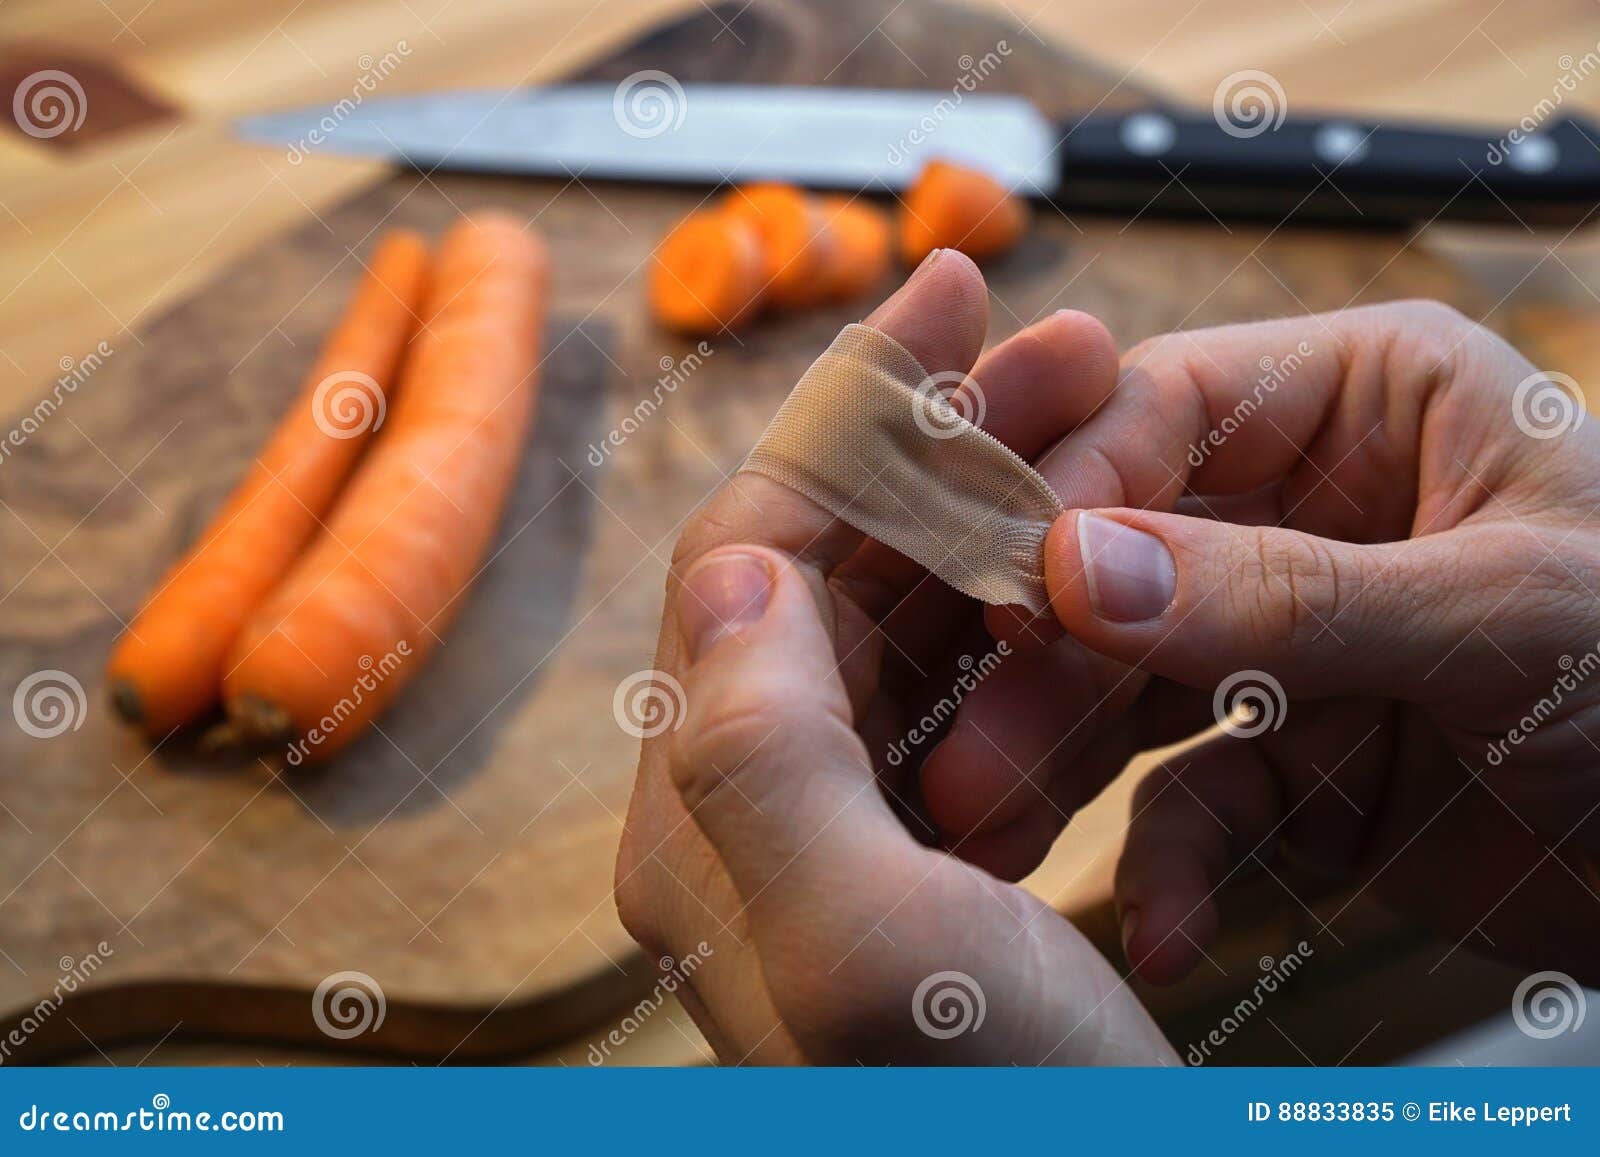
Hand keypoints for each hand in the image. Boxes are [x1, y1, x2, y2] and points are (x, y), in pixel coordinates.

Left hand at [614, 252, 1174, 1063]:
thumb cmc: (1001, 1128)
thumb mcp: (876, 948)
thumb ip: (764, 750)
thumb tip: (738, 562)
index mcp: (707, 820)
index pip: (748, 554)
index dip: (849, 408)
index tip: (949, 290)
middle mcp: (755, 815)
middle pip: (830, 563)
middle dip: (939, 436)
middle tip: (1064, 339)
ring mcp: (849, 834)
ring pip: (904, 615)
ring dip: (989, 504)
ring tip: (1101, 416)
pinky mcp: (938, 860)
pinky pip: (965, 691)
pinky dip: (1022, 605)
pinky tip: (1089, 558)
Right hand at [1039, 301, 1599, 984]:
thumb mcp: (1500, 616)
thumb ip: (1284, 597)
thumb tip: (1071, 569)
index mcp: (1366, 400)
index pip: (1163, 411)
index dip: (1069, 493)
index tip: (1006, 594)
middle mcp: (1307, 506)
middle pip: (1118, 558)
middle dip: (1042, 662)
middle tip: (967, 756)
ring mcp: (1289, 638)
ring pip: (1129, 685)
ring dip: (1063, 763)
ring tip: (993, 833)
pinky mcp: (1292, 760)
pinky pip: (1195, 801)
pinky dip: (1175, 867)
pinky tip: (1171, 933)